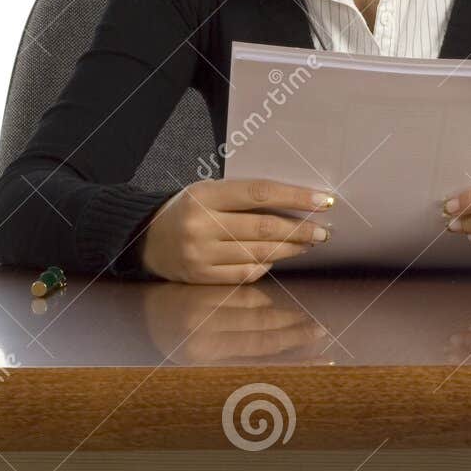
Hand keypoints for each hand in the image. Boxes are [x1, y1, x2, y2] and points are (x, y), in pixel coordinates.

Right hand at [140, 179, 334, 282]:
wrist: (146, 239)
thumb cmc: (188, 211)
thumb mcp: (209, 192)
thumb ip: (245, 198)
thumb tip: (297, 206)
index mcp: (204, 195)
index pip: (260, 193)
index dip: (296, 197)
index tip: (323, 201)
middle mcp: (200, 225)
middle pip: (264, 227)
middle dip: (300, 229)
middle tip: (322, 231)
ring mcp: (200, 255)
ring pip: (260, 253)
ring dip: (290, 249)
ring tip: (306, 244)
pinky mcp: (202, 278)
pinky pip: (246, 274)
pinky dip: (267, 266)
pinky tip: (277, 258)